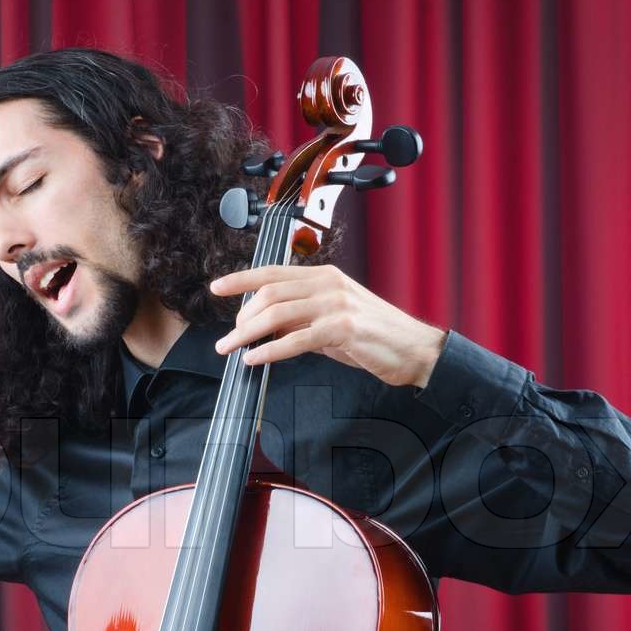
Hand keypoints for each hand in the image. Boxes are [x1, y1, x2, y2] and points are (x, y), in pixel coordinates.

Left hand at [209, 264, 446, 387]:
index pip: (274, 271)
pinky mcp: (342, 329)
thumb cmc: (374, 337)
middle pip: (270, 292)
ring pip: (277, 313)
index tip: (217, 287)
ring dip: (247, 334)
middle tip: (228, 338)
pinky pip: (295, 339)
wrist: (414, 350)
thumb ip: (300, 318)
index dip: (241, 279)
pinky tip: (255, 359)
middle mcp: (329, 284)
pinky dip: (269, 350)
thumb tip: (265, 325)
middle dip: (242, 316)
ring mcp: (336, 304)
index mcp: (325, 276)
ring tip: (230, 349)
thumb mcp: (331, 321)